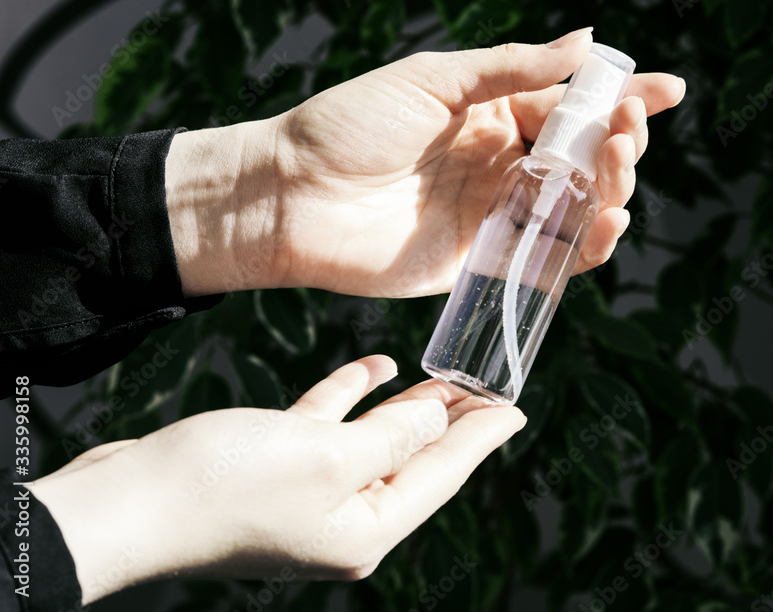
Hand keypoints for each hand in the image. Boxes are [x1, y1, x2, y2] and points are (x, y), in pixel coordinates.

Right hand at [30, 356, 524, 603]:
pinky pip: (329, 431)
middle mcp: (343, 519)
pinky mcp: (275, 471)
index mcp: (366, 528)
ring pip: (374, 442)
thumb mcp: (327, 455)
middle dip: (450, 421)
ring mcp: (308, 497)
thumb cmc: (227, 484)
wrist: (128, 502)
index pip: (443, 474)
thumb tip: (437, 421)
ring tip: (442, 376)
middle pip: (413, 460)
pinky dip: (351, 400)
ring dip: (405, 408)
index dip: (483, 437)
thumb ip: (392, 436)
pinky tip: (373, 369)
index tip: (517, 408)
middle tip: (486, 383)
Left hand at [166, 29, 685, 295]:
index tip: (667, 91)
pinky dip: (588, 244)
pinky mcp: (484, 263)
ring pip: (576, 207)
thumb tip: (588, 43)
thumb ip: (510, 68)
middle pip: (583, 158)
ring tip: (620, 169)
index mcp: (489, 113)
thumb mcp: (432, 80)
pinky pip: (550, 256)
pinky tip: (609, 223)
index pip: (569, 105)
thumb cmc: (349, 126)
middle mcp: (500, 163)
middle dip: (618, 143)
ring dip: (612, 190)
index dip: (621, 99)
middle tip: (627, 132)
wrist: (290, 197)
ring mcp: (495, 214)